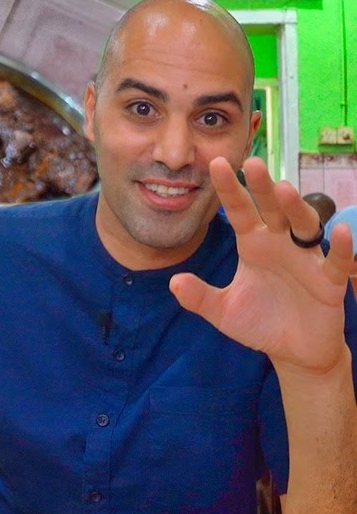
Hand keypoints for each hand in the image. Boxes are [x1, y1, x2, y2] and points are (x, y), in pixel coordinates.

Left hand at [170, 157, 355, 375]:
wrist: (293, 351)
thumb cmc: (259, 321)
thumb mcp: (223, 311)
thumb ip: (199, 298)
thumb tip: (173, 282)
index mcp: (254, 244)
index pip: (239, 211)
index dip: (229, 189)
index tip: (215, 164)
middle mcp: (280, 244)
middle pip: (272, 210)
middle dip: (262, 187)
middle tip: (251, 162)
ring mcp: (306, 260)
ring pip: (303, 226)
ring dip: (295, 208)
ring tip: (284, 190)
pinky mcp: (328, 282)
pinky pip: (335, 262)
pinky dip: (339, 248)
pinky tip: (338, 232)